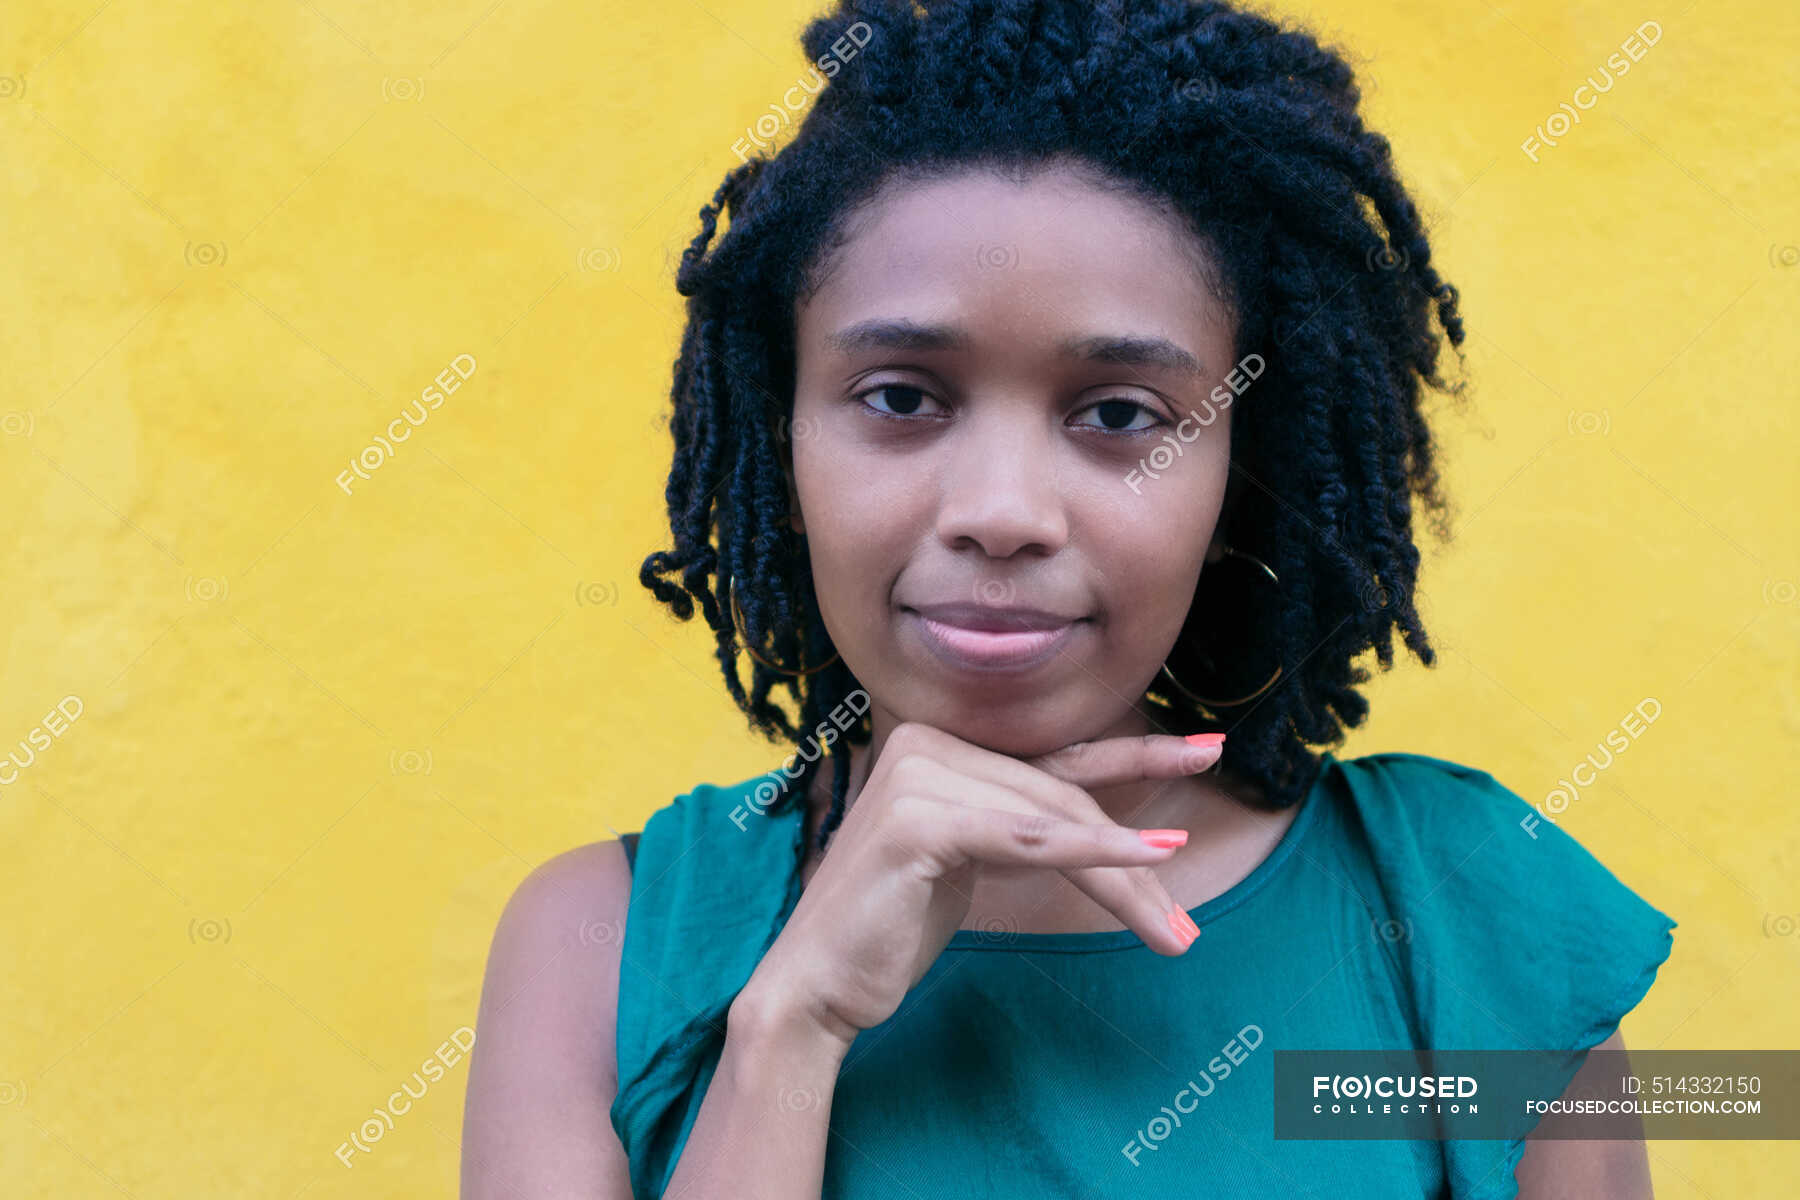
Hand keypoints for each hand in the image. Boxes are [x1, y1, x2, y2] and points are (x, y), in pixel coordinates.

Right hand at [735, 721, 1223, 1048]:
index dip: (1137, 757)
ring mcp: (916, 773)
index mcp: (937, 743)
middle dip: (1132, 857)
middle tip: (1184, 919)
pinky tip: (1142, 864)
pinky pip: (1025, 836)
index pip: (1054, 757)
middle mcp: (924, 740)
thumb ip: (1020, 824)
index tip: (1208, 753)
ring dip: (1124, 874)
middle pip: (1060, 795)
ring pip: (1052, 819)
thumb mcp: (972, 860)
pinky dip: (1090, 852)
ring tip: (1175, 926)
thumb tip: (1117, 829)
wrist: (816, 984)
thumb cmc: (891, 928)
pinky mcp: (916, 820)